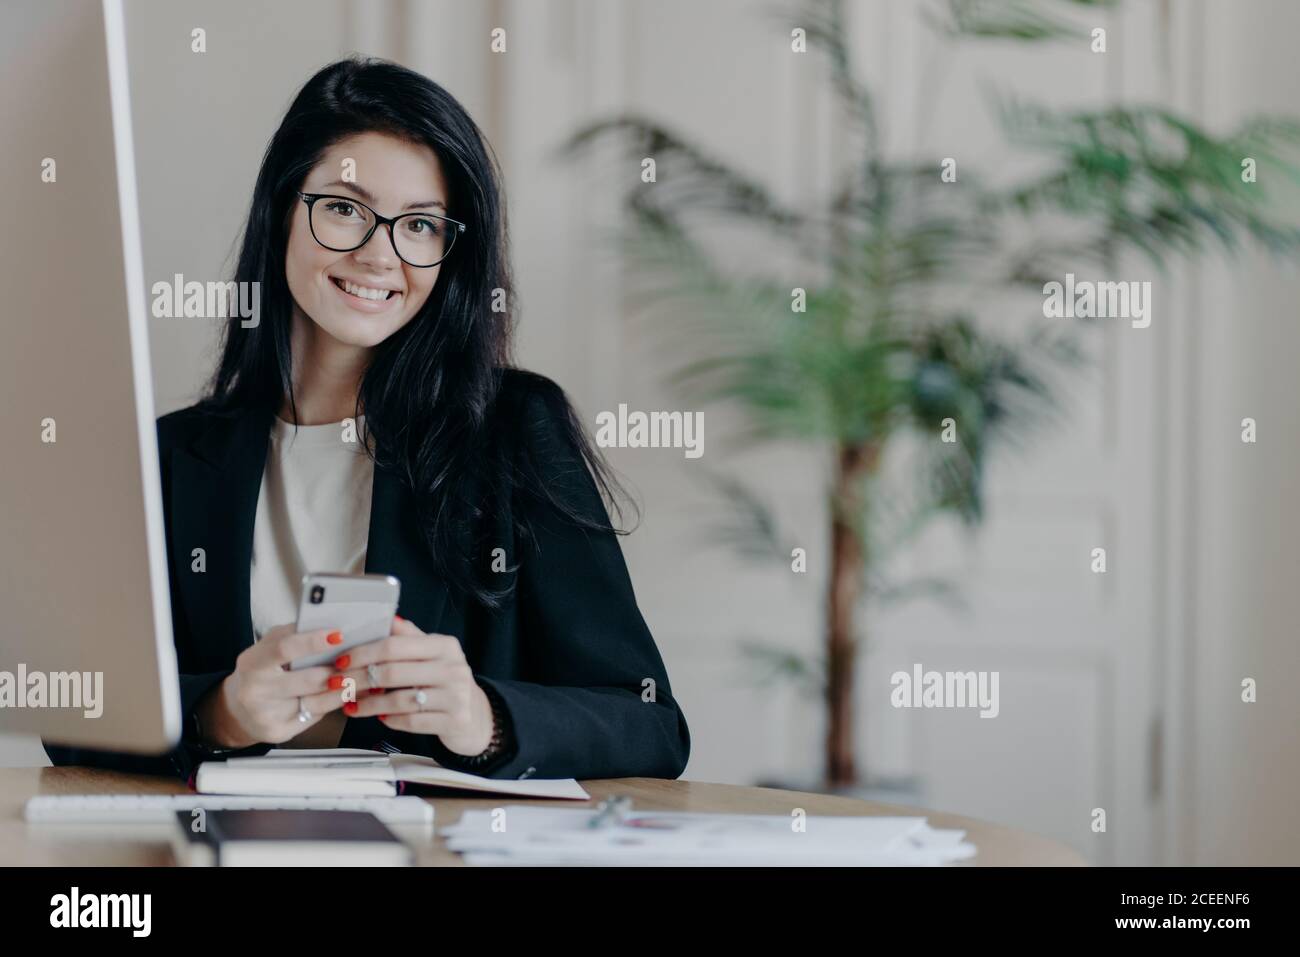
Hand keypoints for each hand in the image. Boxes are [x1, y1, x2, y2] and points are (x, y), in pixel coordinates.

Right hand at [202, 623, 349, 747]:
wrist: (239, 709)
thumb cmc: (262, 671)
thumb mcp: (269, 647)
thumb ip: (293, 634)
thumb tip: (329, 624)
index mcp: (252, 663)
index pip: (285, 649)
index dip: (314, 641)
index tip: (339, 634)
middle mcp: (255, 691)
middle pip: (309, 679)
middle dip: (338, 669)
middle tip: (359, 660)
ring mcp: (265, 715)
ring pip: (318, 700)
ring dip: (344, 687)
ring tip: (360, 675)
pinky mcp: (278, 732)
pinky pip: (316, 716)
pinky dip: (333, 703)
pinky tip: (345, 694)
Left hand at [336, 617, 494, 756]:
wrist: (475, 714)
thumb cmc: (445, 680)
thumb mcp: (433, 653)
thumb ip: (409, 637)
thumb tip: (388, 617)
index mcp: (445, 646)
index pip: (396, 645)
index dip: (364, 653)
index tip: (342, 660)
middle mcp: (453, 669)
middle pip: (393, 672)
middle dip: (359, 679)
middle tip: (338, 685)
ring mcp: (455, 696)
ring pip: (400, 700)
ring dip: (369, 704)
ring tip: (351, 705)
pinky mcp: (454, 721)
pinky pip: (411, 722)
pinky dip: (390, 720)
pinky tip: (380, 717)